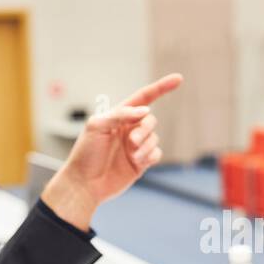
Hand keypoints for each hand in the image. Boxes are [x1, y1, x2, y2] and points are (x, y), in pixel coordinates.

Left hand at [42, 74, 183, 229]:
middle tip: (132, 142)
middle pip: (150, 120)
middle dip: (144, 129)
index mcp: (118, 117)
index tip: (178, 79)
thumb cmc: (85, 154)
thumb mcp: (97, 126)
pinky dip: (150, 155)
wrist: (85, 184)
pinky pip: (156, 153)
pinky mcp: (141, 162)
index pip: (143, 98)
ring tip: (131, 155)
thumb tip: (145, 111)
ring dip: (145, 145)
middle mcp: (128, 129)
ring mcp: (136, 146)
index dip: (161, 88)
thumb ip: (120, 114)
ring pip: (154, 138)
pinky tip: (137, 162)